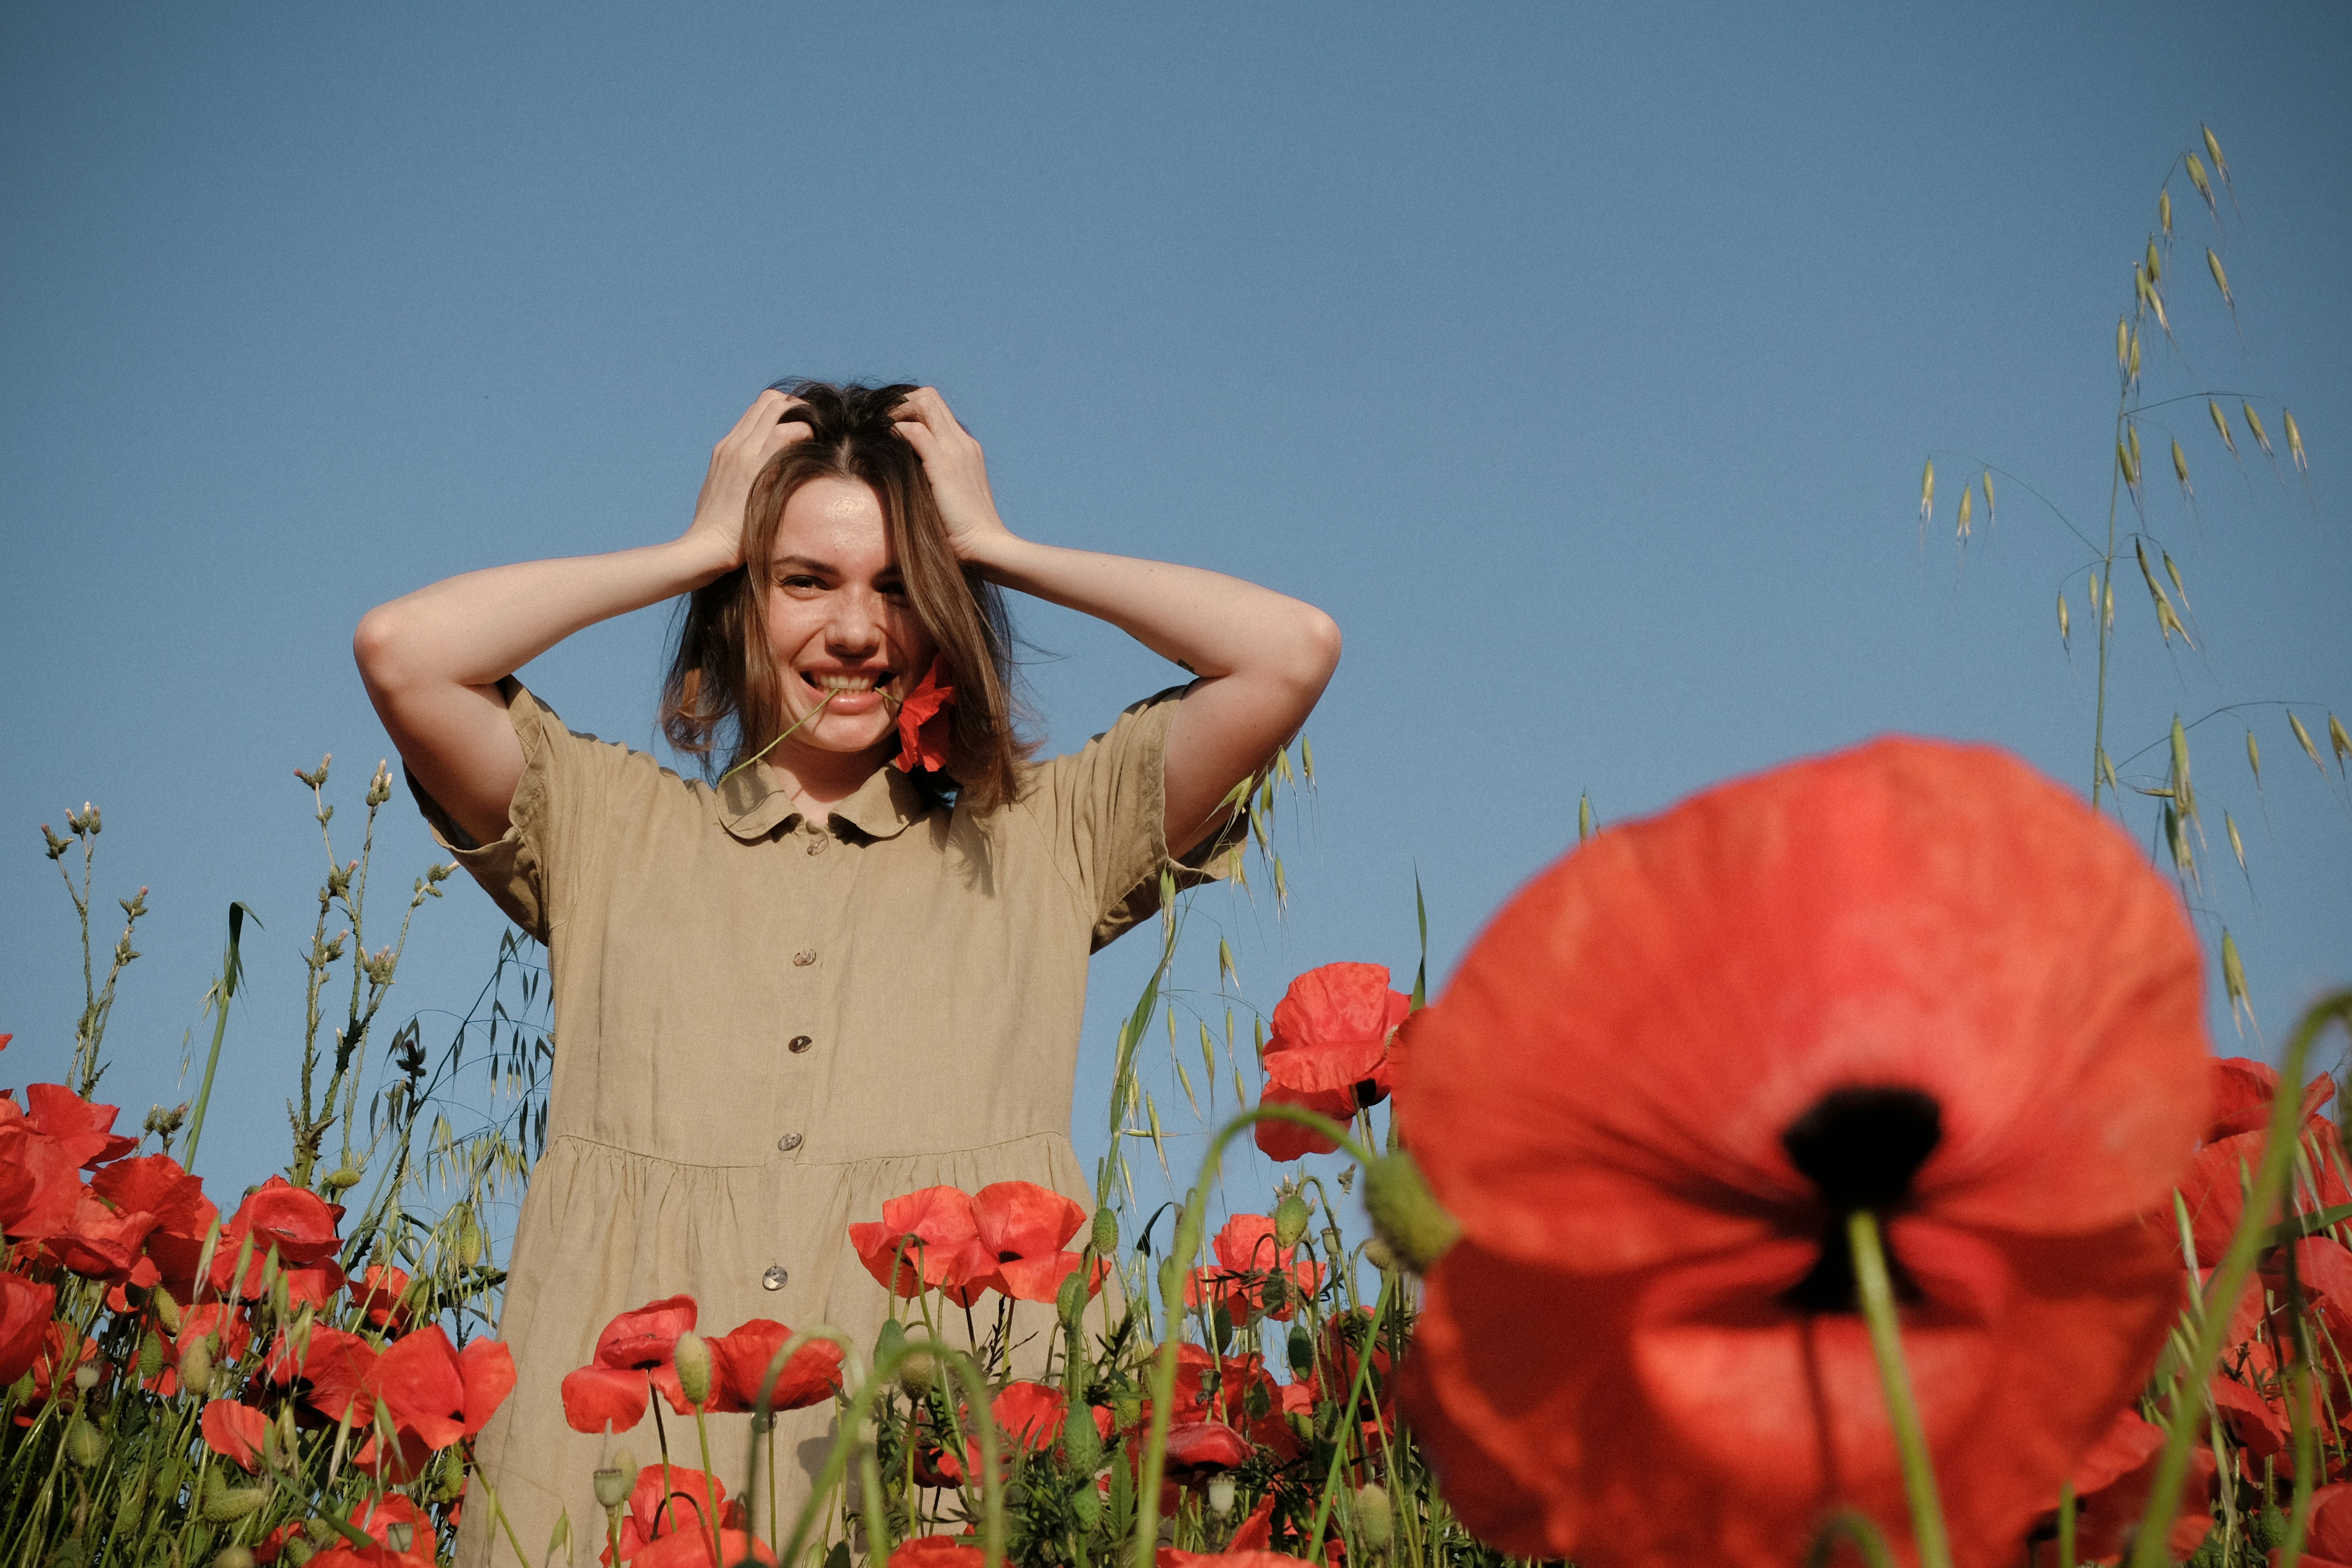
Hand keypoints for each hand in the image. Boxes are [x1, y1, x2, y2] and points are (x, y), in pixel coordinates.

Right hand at [677, 389, 812, 575]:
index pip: (755, 413)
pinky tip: (814, 446)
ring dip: (802, 414)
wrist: (706, 546)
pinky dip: (804, 431)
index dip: (781, 411)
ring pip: (775, 408)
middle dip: (796, 406)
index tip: (801, 425)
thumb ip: (742, 482)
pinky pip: (785, 432)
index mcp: (726, 449)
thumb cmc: (720, 532)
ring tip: (819, 432)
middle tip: (816, 424)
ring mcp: (742, 451)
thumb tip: (762, 486)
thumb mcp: (727, 497)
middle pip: (767, 401)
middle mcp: (733, 444)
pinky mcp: (753, 465)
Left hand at [889, 387, 1018, 561]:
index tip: (889, 427)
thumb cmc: (963, 531)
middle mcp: (963, 442)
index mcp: (966, 448)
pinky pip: (915, 431)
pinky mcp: (944, 464)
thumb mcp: (948, 496)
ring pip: (924, 403)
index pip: (936, 408)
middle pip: (929, 397)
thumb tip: (903, 473)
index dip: (909, 409)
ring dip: (896, 411)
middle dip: (899, 403)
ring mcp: (956, 450)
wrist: (986, 546)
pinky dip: (896, 430)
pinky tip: (885, 445)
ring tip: (879, 431)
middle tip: (879, 424)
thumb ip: (932, 478)